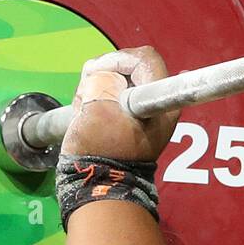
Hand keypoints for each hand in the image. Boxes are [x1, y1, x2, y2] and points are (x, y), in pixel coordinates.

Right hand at [60, 46, 179, 160]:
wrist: (100, 185)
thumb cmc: (100, 152)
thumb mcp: (96, 108)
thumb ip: (101, 79)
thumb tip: (99, 69)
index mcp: (158, 104)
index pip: (145, 59)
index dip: (118, 58)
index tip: (99, 70)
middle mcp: (158, 107)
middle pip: (131, 69)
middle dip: (104, 75)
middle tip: (87, 92)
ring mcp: (145, 115)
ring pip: (119, 82)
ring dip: (97, 89)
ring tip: (85, 109)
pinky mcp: (132, 121)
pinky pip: (115, 99)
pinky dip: (98, 100)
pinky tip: (87, 114)